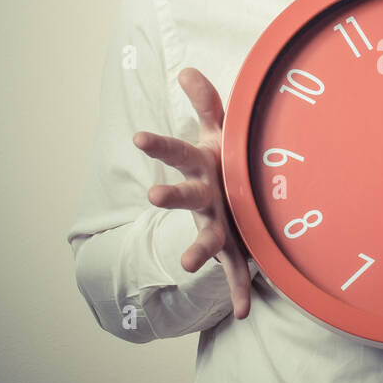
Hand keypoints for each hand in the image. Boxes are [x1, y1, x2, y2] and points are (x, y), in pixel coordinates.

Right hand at [132, 67, 252, 318]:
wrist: (238, 201)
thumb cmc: (227, 162)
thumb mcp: (219, 129)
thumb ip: (207, 102)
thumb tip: (187, 70)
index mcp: (200, 169)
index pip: (176, 152)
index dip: (157, 144)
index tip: (137, 137)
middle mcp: (203, 199)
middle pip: (185, 195)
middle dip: (170, 195)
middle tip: (153, 195)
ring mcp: (217, 225)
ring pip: (206, 238)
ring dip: (196, 250)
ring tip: (185, 264)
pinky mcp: (235, 248)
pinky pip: (237, 271)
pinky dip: (240, 291)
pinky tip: (245, 313)